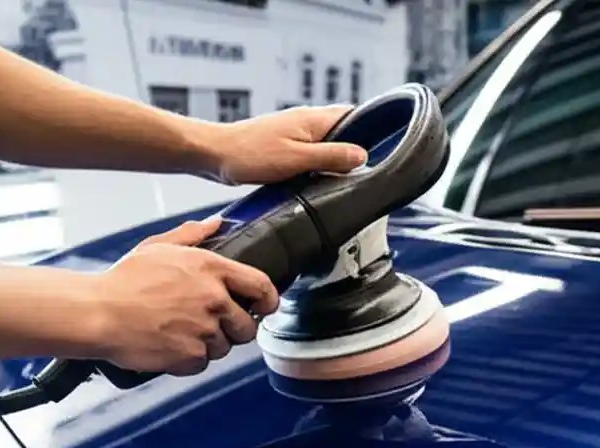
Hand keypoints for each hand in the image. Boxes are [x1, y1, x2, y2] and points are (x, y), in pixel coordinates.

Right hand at [91, 218, 278, 374]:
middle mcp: (214, 299)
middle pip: (248, 326)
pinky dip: (190, 360)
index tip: (264, 306)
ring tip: (182, 333)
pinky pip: (203, 364)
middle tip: (214, 325)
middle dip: (235, 329)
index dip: (268, 300)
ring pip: (224, 347)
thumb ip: (193, 234)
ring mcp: (204, 330)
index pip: (262, 286)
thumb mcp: (158, 247)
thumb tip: (217, 222)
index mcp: (212, 269)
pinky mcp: (191, 356)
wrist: (99, 313)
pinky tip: (171, 346)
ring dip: (209, 345)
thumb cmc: (124, 280)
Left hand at [209, 105, 368, 184]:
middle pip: (342, 132)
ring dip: (334, 160)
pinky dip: (317, 165)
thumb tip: (362, 156)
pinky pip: (310, 154)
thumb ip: (331, 157)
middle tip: (363, 172)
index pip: (353, 115)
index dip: (370, 128)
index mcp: (314, 119)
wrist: (216, 155)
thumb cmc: (250, 154)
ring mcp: (294, 134)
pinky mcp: (284, 147)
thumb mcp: (297, 159)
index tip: (383, 147)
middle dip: (353, 149)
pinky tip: (317, 180)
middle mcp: (306, 122)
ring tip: (343, 179)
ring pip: (326, 145)